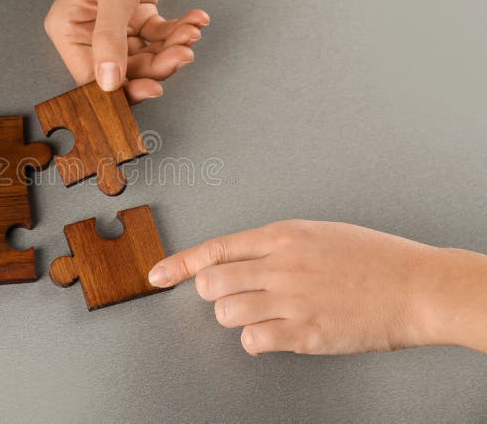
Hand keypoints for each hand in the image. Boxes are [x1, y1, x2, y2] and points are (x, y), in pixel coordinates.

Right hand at [45, 0, 209, 102]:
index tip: (151, 89)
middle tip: (181, 56)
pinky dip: (178, 31)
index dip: (122, 89)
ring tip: (189, 33)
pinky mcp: (137, 14)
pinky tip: (192, 21)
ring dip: (172, 47)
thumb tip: (107, 81)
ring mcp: (115, 24)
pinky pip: (159, 35)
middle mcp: (90, 31)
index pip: (92, 77)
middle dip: (157, 65)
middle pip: (124, 70)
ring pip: (146, 55)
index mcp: (70, 28)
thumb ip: (110, 40)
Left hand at [148, 220, 486, 354]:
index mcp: (283, 236)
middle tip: (234, 295)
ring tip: (266, 312)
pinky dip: (257, 340)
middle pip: (211, 284)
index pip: (215, 248)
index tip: (157, 275)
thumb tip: (238, 261)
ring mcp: (292, 300)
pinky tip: (278, 331)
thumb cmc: (374, 258)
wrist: (417, 286)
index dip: (179, 264)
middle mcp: (281, 266)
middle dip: (212, 293)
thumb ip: (274, 246)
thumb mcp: (318, 234)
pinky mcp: (305, 333)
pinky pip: (254, 341)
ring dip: (236, 317)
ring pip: (227, 313)